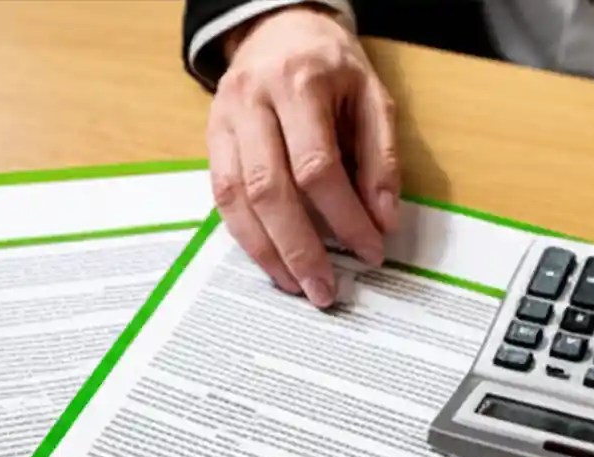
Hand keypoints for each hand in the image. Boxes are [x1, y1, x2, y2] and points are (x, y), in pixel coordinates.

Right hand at [206, 5, 399, 307]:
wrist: (278, 30)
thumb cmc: (330, 67)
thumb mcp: (372, 97)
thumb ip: (379, 158)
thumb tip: (382, 221)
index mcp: (300, 84)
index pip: (318, 166)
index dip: (345, 217)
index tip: (370, 251)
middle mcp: (253, 101)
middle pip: (270, 189)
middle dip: (299, 248)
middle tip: (324, 290)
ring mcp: (224, 121)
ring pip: (237, 199)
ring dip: (267, 252)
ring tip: (296, 286)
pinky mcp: (211, 139)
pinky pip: (221, 197)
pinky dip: (246, 235)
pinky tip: (271, 261)